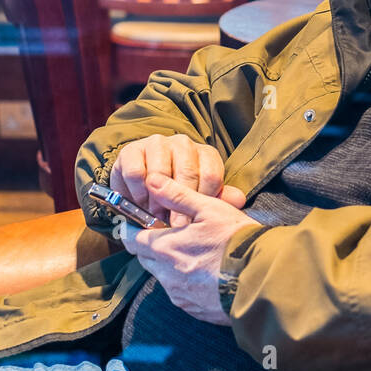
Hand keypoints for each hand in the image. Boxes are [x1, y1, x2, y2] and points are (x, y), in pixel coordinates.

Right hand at [110, 133, 244, 225]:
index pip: (212, 176)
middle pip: (187, 174)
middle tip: (175, 226)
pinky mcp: (132, 150)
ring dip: (157, 200)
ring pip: (161, 173)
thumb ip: (218, 198)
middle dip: (180, 205)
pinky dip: (137, 193)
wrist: (140, 180)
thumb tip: (239, 200)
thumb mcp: (199, 195)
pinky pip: (136, 173)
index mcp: (205, 154)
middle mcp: (183, 144)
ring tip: (156, 215)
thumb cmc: (176, 191)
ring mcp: (157, 144)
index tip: (196, 222)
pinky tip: (140, 203)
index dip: (203, 202)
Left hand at [122, 172, 254, 324]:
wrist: (264, 278)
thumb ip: (177, 195)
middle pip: (146, 259)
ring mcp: (180, 295)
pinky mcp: (194, 309)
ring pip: (163, 277)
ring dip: (170, 265)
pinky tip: (205, 273)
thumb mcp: (210, 208)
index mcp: (166, 249)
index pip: (132, 239)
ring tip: (193, 254)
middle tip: (169, 235)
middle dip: (151, 247)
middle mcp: (167, 276)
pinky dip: (186, 282)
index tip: (134, 224)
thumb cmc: (237, 239)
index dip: (130, 230)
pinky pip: (180, 293)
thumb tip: (151, 180)